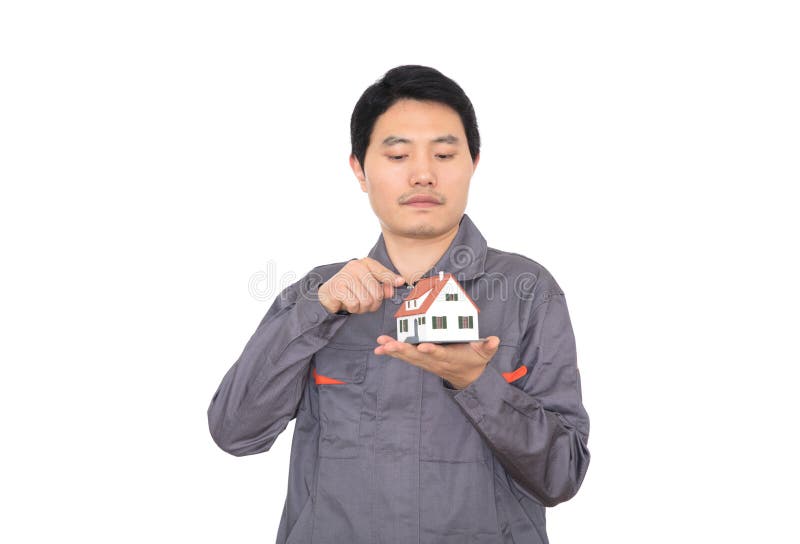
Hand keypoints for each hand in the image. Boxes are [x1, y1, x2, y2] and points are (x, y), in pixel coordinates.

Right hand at [318, 257, 405, 313]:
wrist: (328, 294)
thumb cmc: (351, 289)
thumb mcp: (369, 285)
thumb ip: (384, 285)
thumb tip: (399, 282)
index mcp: (366, 264)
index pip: (383, 272)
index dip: (392, 279)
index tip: (401, 282)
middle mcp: (356, 266)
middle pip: (377, 292)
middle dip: (374, 303)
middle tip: (366, 303)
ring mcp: (346, 275)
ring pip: (366, 300)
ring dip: (363, 308)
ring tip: (356, 303)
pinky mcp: (338, 287)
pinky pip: (355, 304)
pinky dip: (353, 309)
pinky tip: (348, 304)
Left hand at [374, 335, 500, 388]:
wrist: (466, 377)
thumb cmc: (474, 360)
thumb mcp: (484, 354)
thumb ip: (488, 347)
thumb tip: (494, 340)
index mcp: (450, 357)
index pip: (440, 354)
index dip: (431, 351)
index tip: (423, 347)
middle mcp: (435, 361)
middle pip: (418, 357)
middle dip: (403, 351)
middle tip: (390, 345)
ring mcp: (426, 362)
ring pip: (408, 357)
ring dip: (394, 351)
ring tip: (381, 345)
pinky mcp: (420, 361)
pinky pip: (405, 357)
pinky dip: (392, 353)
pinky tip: (379, 348)